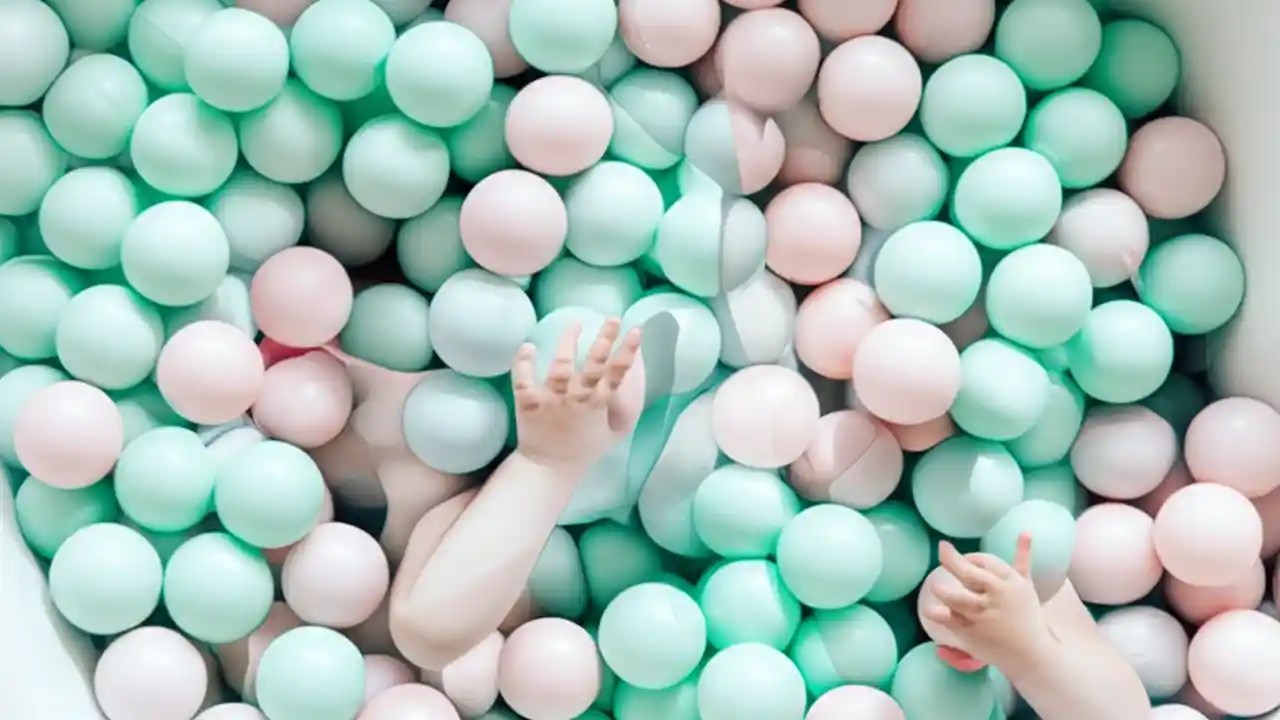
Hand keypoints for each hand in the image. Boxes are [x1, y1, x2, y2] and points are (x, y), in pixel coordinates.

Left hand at [510, 318, 641, 470]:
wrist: (549, 467)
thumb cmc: (584, 448)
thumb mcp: (612, 431)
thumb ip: (622, 407)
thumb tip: (634, 381)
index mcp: (599, 404)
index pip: (618, 374)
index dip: (628, 350)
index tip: (636, 329)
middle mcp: (578, 399)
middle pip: (594, 364)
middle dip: (605, 339)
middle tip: (613, 318)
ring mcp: (552, 399)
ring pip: (560, 365)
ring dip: (568, 342)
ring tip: (576, 325)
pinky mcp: (529, 402)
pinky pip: (524, 378)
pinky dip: (524, 362)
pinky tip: (528, 347)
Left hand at [923, 533, 1049, 668]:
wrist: (1031, 653)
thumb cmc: (1026, 615)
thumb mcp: (1026, 585)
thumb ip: (1022, 558)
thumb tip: (1025, 532)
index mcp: (1011, 583)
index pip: (986, 561)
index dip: (973, 557)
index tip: (967, 559)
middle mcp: (996, 597)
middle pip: (967, 574)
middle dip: (950, 559)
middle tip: (942, 549)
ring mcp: (982, 615)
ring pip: (956, 598)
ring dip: (943, 590)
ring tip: (937, 587)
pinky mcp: (972, 632)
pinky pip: (950, 620)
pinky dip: (938, 613)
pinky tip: (931, 609)